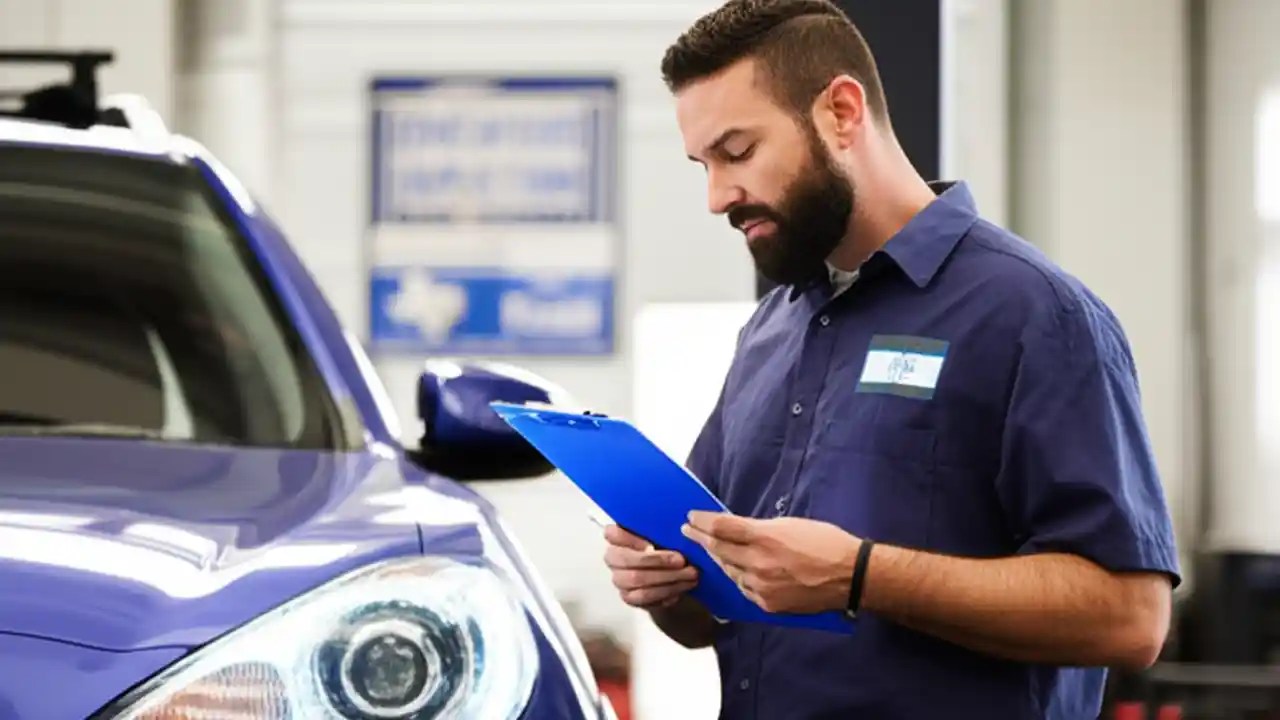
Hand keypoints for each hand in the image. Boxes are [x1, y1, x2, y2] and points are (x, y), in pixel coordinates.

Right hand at [604, 524, 699, 609]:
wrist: (667, 574)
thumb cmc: (663, 548)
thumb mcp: (661, 534)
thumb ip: (659, 529)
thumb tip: (680, 523)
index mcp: (617, 538)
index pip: (613, 534)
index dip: (633, 539)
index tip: (653, 544)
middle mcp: (613, 559)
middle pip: (628, 560)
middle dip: (658, 561)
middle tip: (682, 560)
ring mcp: (620, 580)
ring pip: (638, 581)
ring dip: (668, 578)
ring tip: (690, 575)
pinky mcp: (629, 598)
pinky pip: (646, 598)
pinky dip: (667, 592)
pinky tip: (682, 586)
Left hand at [682, 511, 860, 613]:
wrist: (851, 576)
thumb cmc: (826, 543)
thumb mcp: (790, 525)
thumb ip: (759, 529)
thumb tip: (737, 530)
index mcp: (764, 538)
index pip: (721, 527)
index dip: (702, 521)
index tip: (692, 517)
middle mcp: (758, 563)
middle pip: (718, 550)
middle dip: (700, 539)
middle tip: (688, 531)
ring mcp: (762, 586)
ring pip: (729, 571)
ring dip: (718, 559)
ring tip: (709, 550)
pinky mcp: (768, 604)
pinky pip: (744, 589)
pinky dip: (737, 578)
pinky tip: (733, 571)